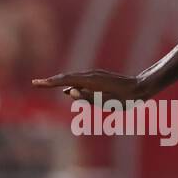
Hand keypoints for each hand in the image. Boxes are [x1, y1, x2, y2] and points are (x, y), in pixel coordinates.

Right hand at [30, 69, 148, 101]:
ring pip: (74, 79)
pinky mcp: (100, 78)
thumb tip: (69, 92)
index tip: (37, 83)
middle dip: (51, 81)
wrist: (142, 88)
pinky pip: (81, 81)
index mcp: (90, 81)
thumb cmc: (126, 99)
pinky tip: (69, 91)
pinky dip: (72, 84)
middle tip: (36, 84)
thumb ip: (86, 98)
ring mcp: (95, 75)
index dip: (50, 83)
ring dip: (61, 82)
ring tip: (47, 85)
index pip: (65, 81)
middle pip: (66, 78)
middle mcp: (91, 75)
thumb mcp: (106, 102)